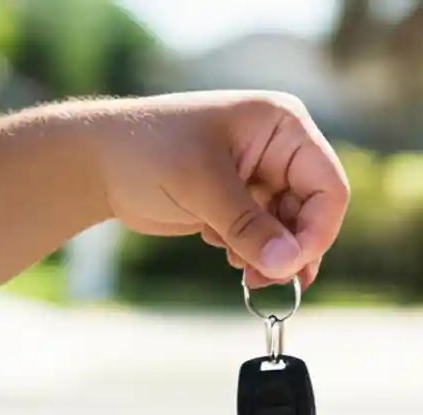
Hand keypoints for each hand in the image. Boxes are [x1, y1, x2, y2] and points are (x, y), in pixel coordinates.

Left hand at [91, 91, 348, 288]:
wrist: (95, 162)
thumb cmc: (145, 150)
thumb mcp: (201, 186)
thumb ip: (249, 227)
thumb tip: (289, 265)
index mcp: (283, 126)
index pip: (328, 187)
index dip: (317, 231)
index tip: (290, 265)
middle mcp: (280, 149)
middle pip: (314, 214)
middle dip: (291, 250)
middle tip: (264, 280)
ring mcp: (263, 177)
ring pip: (292, 232)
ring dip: (272, 258)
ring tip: (244, 274)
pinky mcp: (244, 202)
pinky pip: (267, 238)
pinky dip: (253, 255)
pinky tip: (222, 250)